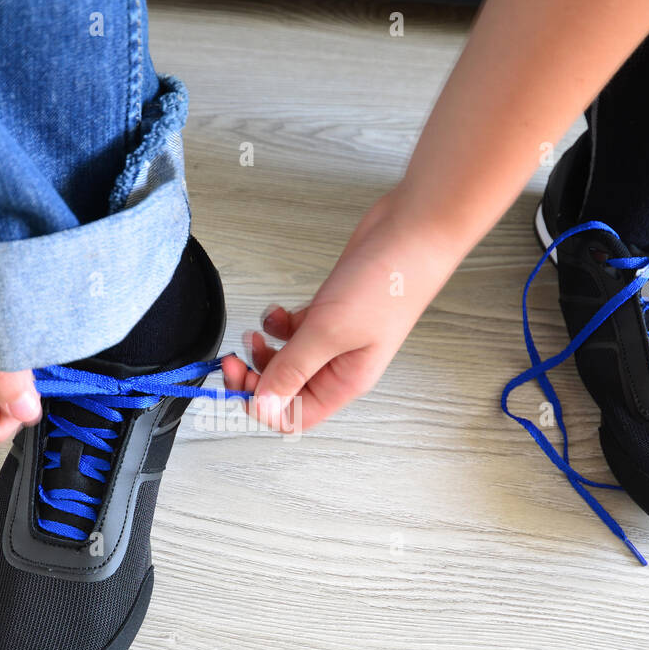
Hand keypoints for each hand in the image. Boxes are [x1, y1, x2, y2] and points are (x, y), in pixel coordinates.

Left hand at [222, 189, 460, 431]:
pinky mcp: (331, 312)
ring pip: (288, 360)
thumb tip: (262, 405)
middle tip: (234, 358)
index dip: (262, 405)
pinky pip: (295, 332)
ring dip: (265, 351)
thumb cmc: (388, 283)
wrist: (414, 232)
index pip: (295, 416)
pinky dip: (278, 325)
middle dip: (256, 377)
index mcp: (345, 382)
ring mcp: (335, 338)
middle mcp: (340, 366)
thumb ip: (292, 369)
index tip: (238, 380)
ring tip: (255, 332)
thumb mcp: (329, 331)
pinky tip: (278, 311)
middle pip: (287, 391)